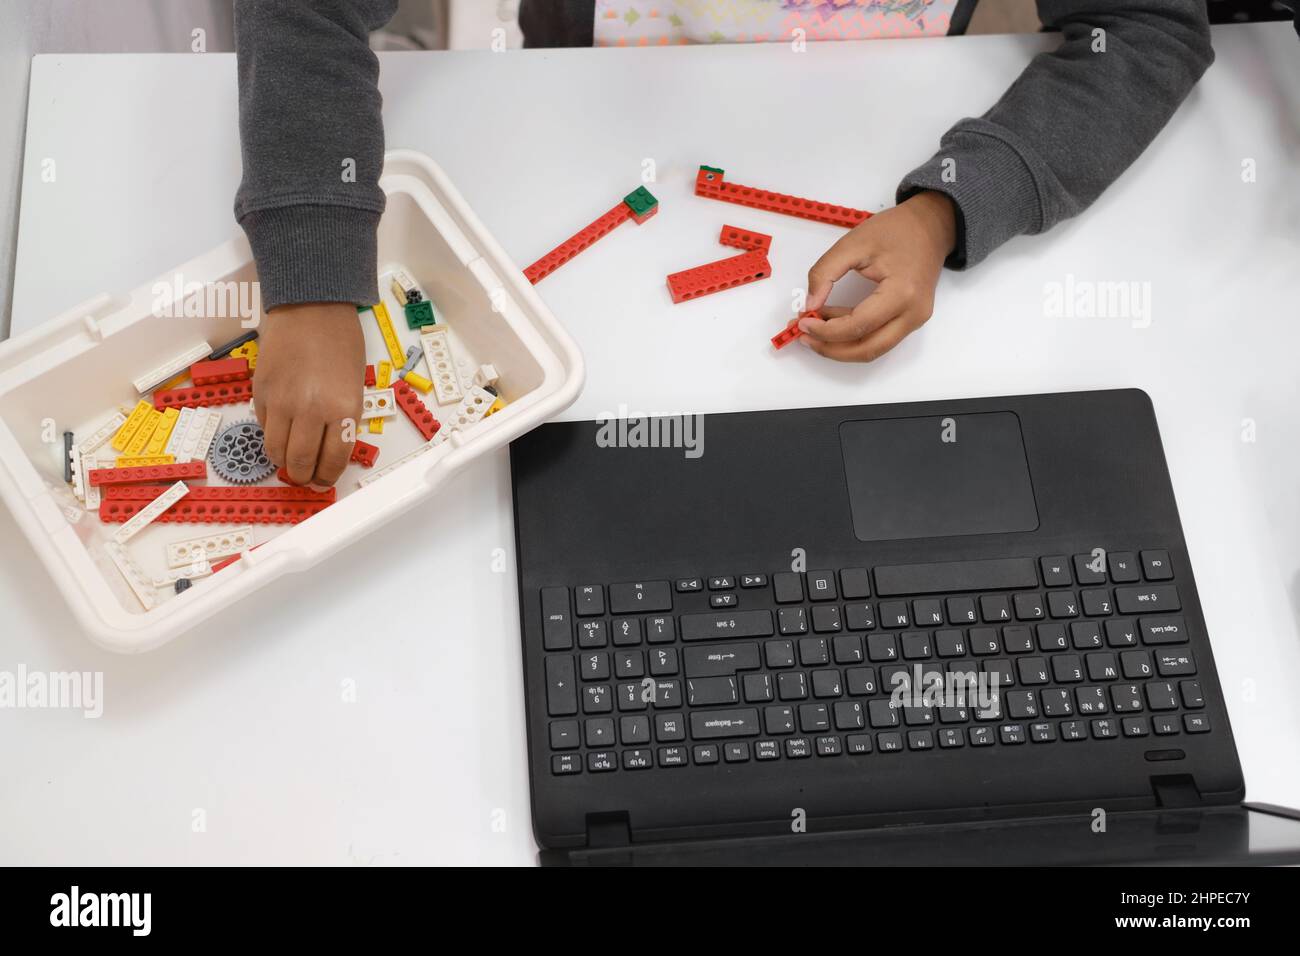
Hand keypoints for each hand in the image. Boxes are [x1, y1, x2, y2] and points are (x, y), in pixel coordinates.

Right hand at [253, 302, 364, 485]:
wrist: (312, 307)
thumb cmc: (340, 341)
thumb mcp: (354, 386)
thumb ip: (342, 419)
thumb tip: (328, 451)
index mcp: (342, 409)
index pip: (332, 460)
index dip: (327, 477)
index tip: (324, 480)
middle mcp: (311, 409)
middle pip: (300, 462)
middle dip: (303, 476)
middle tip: (305, 476)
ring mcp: (282, 401)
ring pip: (275, 450)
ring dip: (283, 460)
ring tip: (291, 458)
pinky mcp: (260, 392)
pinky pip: (263, 426)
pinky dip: (272, 433)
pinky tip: (282, 428)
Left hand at [797, 191, 956, 361]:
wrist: (930, 226)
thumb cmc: (896, 230)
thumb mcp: (852, 243)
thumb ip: (825, 273)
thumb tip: (810, 304)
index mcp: (902, 292)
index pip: (858, 326)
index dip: (826, 330)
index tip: (804, 322)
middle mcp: (913, 313)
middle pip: (867, 349)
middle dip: (831, 348)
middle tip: (804, 336)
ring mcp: (915, 320)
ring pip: (872, 349)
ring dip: (841, 346)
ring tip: (814, 329)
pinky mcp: (911, 320)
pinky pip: (879, 338)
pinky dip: (853, 336)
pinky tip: (833, 322)